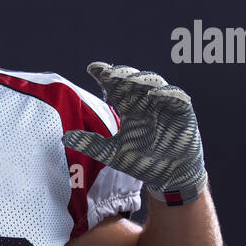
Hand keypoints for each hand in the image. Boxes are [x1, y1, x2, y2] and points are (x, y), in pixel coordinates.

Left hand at [61, 62, 207, 204]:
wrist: (169, 177)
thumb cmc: (142, 162)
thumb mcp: (112, 154)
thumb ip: (90, 144)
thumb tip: (64, 137)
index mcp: (129, 107)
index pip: (115, 87)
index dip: (105, 75)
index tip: (91, 68)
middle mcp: (145, 102)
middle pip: (133, 81)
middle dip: (121, 74)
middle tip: (108, 71)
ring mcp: (164, 105)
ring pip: (154, 84)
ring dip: (142, 79)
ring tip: (129, 78)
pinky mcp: (182, 112)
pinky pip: (177, 98)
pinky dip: (166, 94)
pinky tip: (154, 94)